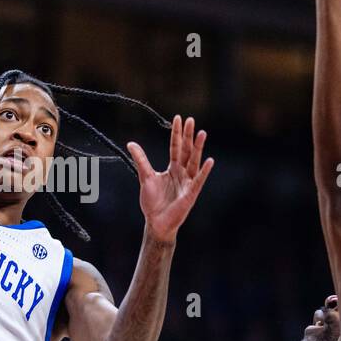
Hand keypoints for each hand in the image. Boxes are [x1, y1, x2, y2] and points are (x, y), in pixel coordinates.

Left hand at [127, 115, 214, 243]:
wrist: (156, 221)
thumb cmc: (152, 202)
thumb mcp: (145, 177)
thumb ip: (141, 160)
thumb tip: (131, 143)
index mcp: (173, 168)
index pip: (176, 147)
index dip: (177, 134)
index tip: (179, 118)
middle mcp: (182, 172)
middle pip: (186, 150)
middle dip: (188, 136)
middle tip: (191, 120)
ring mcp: (188, 182)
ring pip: (194, 161)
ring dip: (198, 148)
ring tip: (202, 133)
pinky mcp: (191, 193)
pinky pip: (199, 180)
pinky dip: (204, 170)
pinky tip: (209, 160)